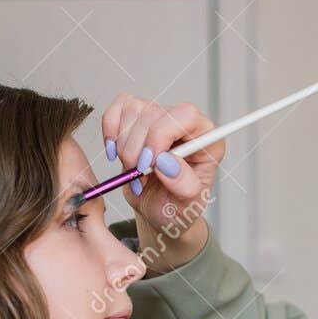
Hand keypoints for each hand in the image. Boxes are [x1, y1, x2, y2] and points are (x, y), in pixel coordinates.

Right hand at [99, 93, 224, 272]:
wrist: (158, 211)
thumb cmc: (177, 208)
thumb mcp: (187, 206)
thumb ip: (184, 185)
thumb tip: (166, 161)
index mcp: (207, 140)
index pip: (186, 115)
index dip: (161, 135)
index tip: (149, 163)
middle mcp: (185, 124)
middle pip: (153, 113)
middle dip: (137, 149)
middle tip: (140, 176)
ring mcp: (160, 118)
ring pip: (133, 111)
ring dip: (124, 146)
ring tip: (134, 171)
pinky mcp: (138, 119)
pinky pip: (118, 108)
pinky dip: (110, 132)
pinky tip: (115, 154)